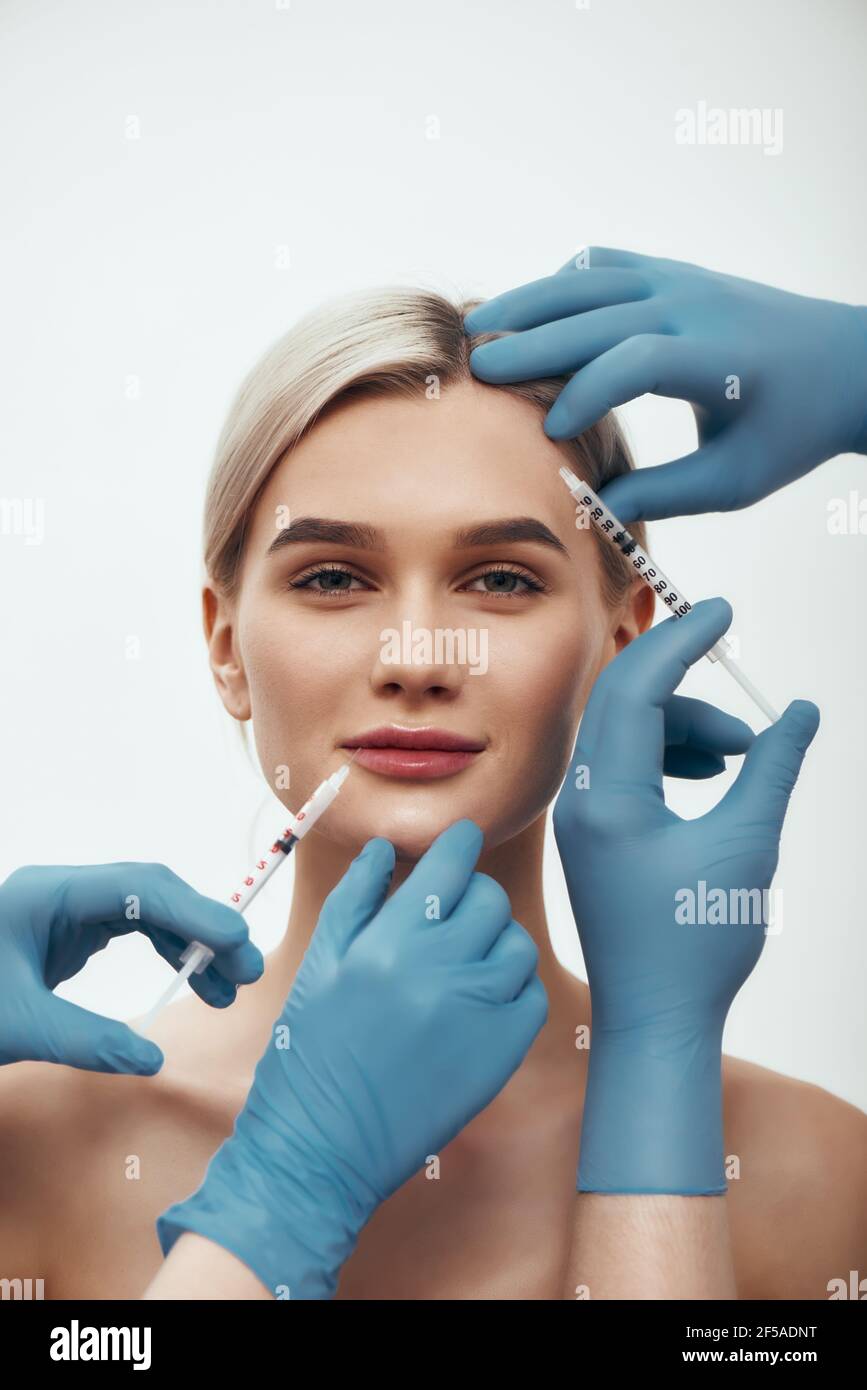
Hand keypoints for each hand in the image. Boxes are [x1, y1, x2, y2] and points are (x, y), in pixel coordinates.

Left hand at [0, 862, 263, 1072]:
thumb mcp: (18, 1029)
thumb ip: (86, 1041)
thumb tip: (152, 1060)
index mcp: (48, 894)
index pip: (139, 889)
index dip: (194, 912)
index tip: (236, 943)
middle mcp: (64, 893)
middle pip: (152, 894)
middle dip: (203, 928)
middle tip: (246, 971)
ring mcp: (67, 911)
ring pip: (148, 912)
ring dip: (191, 944)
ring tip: (225, 989)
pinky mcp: (68, 934)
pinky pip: (133, 930)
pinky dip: (167, 953)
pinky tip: (190, 980)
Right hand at [156, 819, 546, 1298]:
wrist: (322, 1148)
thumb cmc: (309, 1054)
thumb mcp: (319, 966)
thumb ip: (355, 899)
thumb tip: (385, 848)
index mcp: (389, 943)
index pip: (450, 865)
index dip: (460, 842)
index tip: (462, 837)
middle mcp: (439, 971)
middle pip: (489, 899)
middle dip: (472, 895)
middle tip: (450, 913)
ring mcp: (476, 1014)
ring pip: (518, 944)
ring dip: (494, 941)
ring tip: (463, 960)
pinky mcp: (501, 1054)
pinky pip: (530, 996)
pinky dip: (513, 988)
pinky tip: (479, 999)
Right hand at [464, 247, 866, 520]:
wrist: (845, 360)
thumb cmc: (790, 429)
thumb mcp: (735, 480)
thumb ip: (665, 495)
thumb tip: (595, 512)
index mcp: (714, 357)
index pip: (634, 362)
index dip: (586, 392)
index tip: (550, 431)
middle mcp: (690, 305)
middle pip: (594, 314)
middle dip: (532, 341)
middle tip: (474, 368)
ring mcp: (679, 279)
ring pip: (587, 279)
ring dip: (529, 301)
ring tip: (475, 327)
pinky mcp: (671, 273)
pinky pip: (602, 265)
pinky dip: (558, 284)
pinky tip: (525, 313)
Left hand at [552, 598, 819, 1193]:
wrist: (655, 1020)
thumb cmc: (697, 945)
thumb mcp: (748, 846)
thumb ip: (774, 769)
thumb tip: (802, 712)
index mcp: (605, 800)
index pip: (634, 689)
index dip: (680, 640)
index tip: (723, 610)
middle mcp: (582, 800)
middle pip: (624, 701)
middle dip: (684, 675)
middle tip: (732, 654)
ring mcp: (584, 816)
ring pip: (631, 733)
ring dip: (688, 725)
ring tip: (744, 751)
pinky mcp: (597, 832)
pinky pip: (630, 765)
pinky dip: (673, 754)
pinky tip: (716, 770)